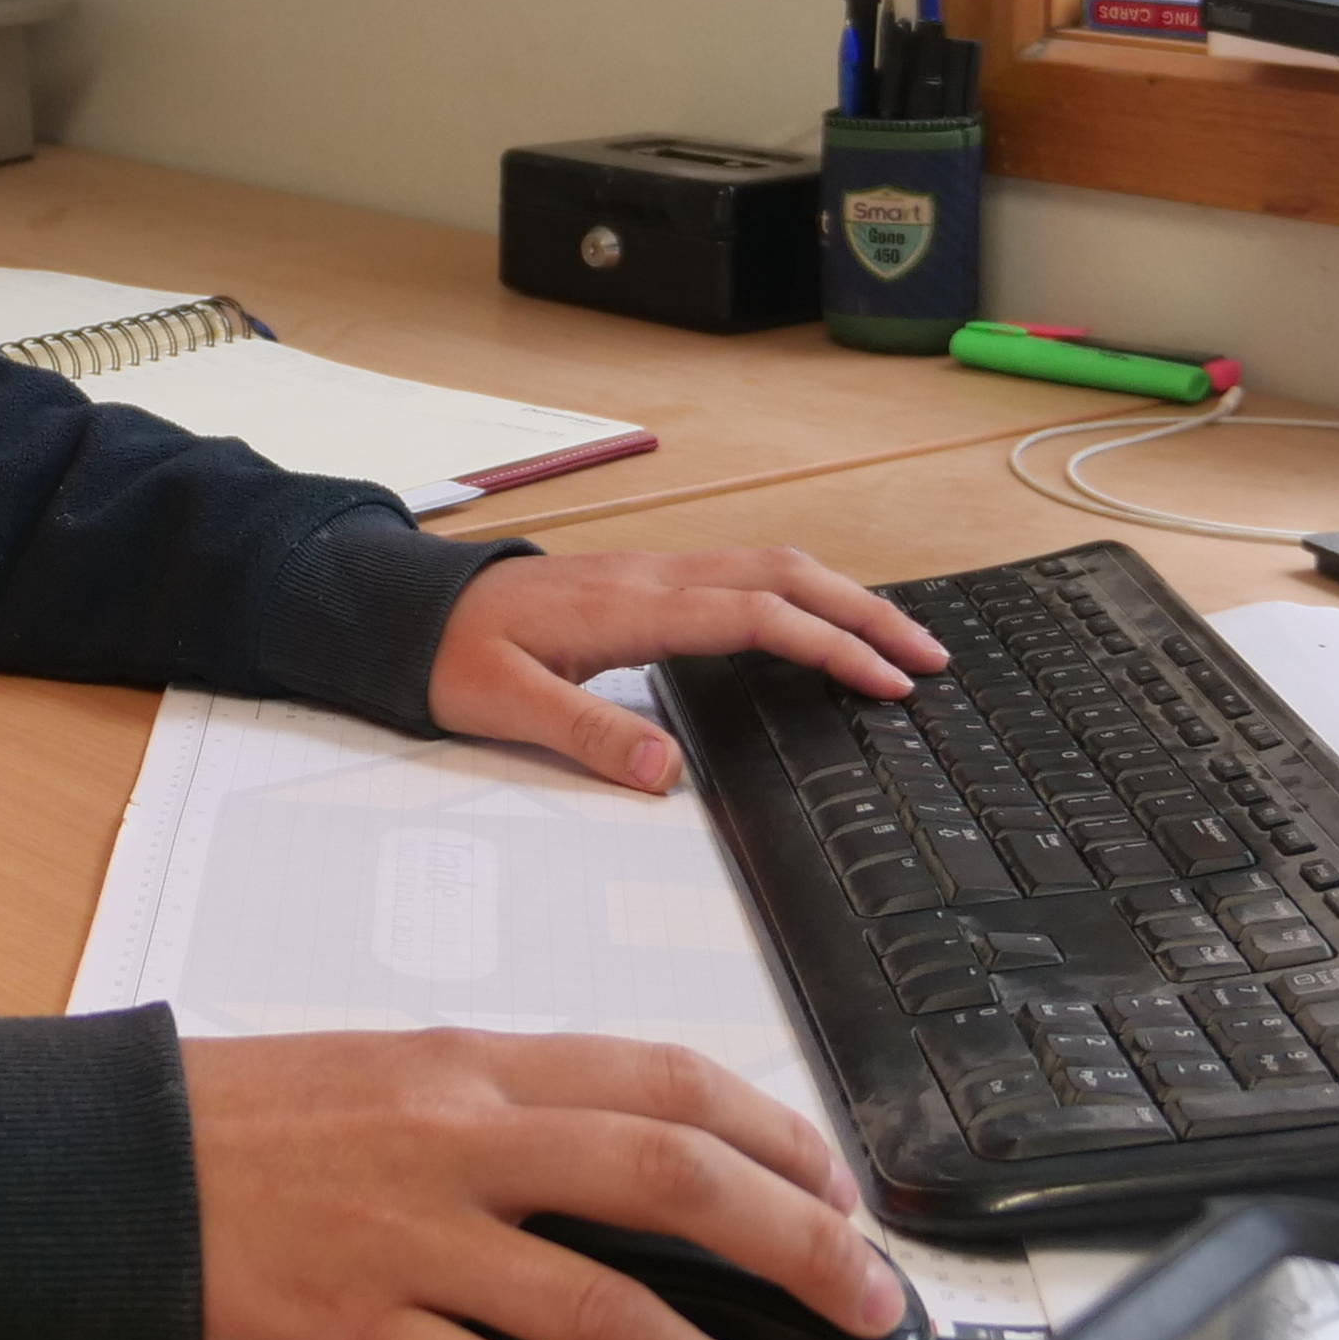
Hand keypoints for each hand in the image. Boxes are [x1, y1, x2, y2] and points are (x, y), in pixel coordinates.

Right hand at [185, 1028, 906, 1339]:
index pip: (663, 1081)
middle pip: (673, 1178)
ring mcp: (414, 1243)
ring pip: (608, 1307)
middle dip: (797, 1246)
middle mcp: (459, 1141)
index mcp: (471, 1064)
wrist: (110, 1163)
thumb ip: (509, 1110)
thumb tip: (638, 1168)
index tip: (834, 1192)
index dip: (774, 1138)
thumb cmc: (248, 1118)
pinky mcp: (362, 1338)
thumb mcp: (391, 1068)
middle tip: (864, 1302)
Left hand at [429, 547, 946, 794]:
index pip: (755, 615)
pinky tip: (817, 622)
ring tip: (899, 641)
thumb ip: (586, 735)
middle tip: (931, 658)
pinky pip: (742, 574)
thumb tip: (667, 773)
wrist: (407, 608)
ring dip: (839, 597)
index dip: (829, 644)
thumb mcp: (503, 705)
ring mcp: (651, 574)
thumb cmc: (451, 653)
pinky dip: (799, 593)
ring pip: (768, 566)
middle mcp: (652, 578)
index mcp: (629, 606)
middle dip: (864, 611)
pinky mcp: (644, 583)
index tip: (888, 680)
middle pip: (784, 574)